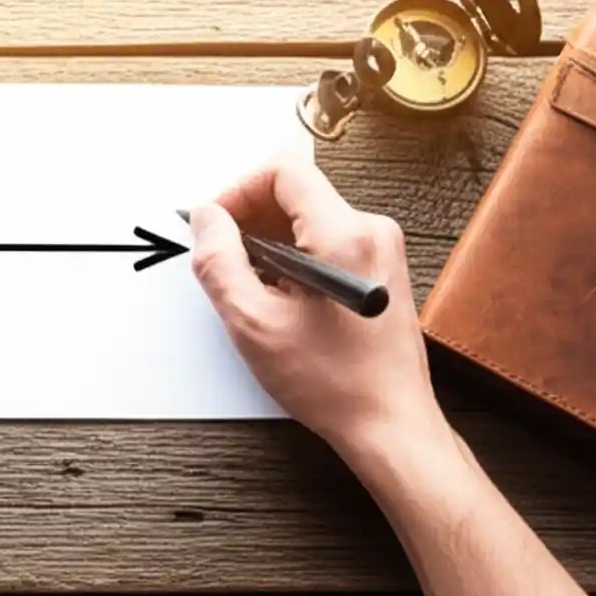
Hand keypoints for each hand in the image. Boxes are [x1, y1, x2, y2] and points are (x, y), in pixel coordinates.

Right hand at [189, 150, 447, 459]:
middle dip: (248, 220)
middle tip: (223, 262)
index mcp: (343, 234)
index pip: (282, 171)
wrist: (390, 424)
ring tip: (251, 289)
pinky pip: (324, 241)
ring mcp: (380, 249)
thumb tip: (206, 219)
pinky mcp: (380, 269)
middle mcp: (369, 230)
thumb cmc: (333, 383)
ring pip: (306, 218)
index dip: (236, 191)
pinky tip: (277, 299)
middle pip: (294, 192)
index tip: (213, 226)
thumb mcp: (253, 322)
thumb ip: (219, 261)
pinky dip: (291, 259)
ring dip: (267, 243)